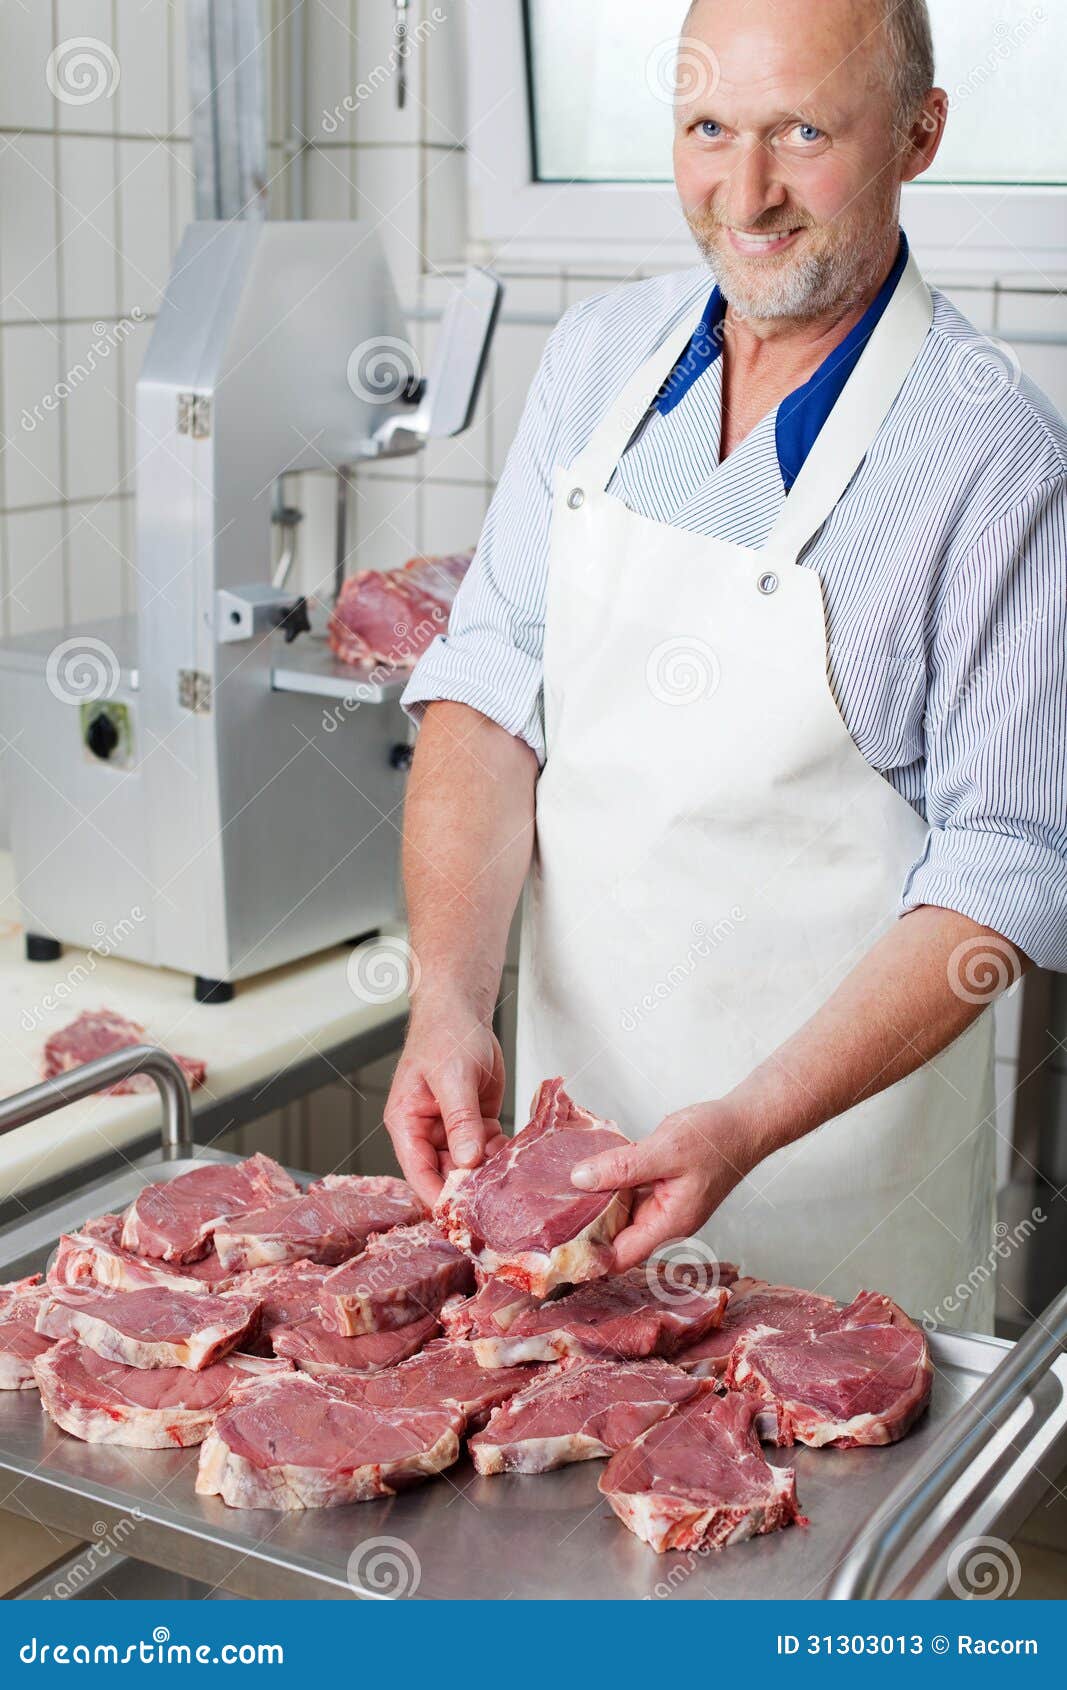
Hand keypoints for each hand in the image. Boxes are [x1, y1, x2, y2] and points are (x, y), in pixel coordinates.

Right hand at [384, 996, 506, 1207]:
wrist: (463, 1010)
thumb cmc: (445, 1034)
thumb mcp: (452, 1077)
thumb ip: (459, 1120)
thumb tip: (466, 1160)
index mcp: (406, 1122)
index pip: (418, 1171)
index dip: (438, 1196)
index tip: (460, 1217)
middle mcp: (426, 1131)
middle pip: (445, 1173)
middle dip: (469, 1190)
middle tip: (498, 1205)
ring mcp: (451, 1128)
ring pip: (470, 1165)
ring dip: (490, 1174)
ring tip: (514, 1184)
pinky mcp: (475, 1122)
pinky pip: (488, 1148)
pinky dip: (503, 1156)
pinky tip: (521, 1160)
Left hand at [570, 1100, 759, 1272]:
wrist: (744, 1122)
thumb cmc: (718, 1138)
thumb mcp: (665, 1149)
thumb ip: (622, 1166)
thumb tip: (581, 1179)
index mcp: (670, 1222)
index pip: (621, 1256)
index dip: (589, 1256)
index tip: (557, 1248)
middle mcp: (665, 1219)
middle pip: (615, 1236)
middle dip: (585, 1227)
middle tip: (549, 1213)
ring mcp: (664, 1204)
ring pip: (620, 1212)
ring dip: (596, 1203)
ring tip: (561, 1191)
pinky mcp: (661, 1186)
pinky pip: (629, 1192)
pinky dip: (610, 1184)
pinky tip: (591, 1171)